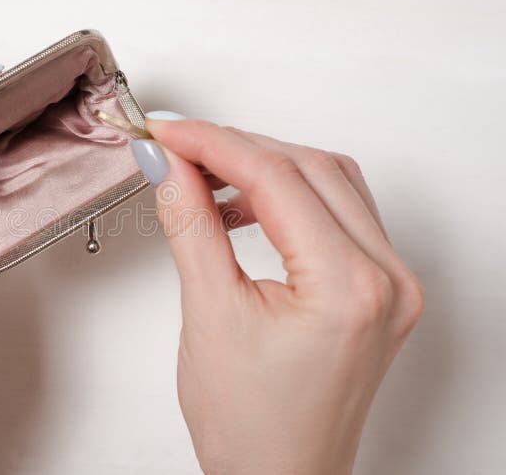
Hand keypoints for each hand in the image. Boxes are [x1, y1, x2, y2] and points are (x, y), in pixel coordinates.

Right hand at [133, 116, 423, 473]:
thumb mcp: (208, 314)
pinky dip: (290, 196)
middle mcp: (387, 279)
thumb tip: (168, 165)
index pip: (277, 178)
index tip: (167, 133)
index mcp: (349, 287)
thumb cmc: (250, 427)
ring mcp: (391, 284)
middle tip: (178, 145)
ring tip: (206, 173)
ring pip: (330, 182)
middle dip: (238, 147)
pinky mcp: (378, 289)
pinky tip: (246, 207)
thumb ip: (189, 224)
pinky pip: (338, 214)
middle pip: (310, 168)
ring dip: (266, 166)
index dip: (213, 143)